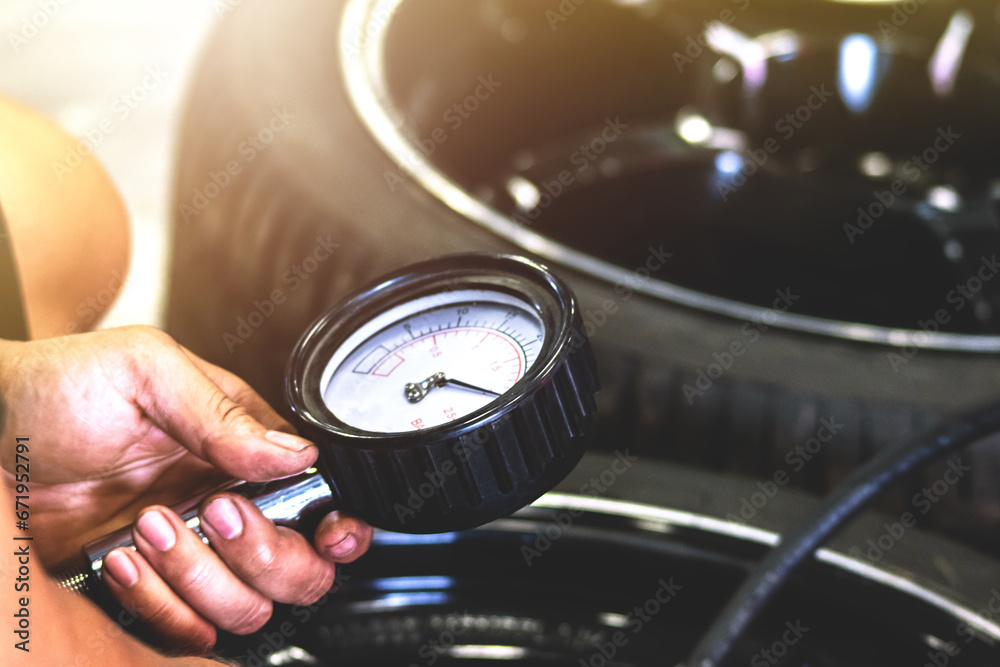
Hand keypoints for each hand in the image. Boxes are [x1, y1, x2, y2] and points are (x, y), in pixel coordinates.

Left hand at [0, 326, 372, 652]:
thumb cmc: (63, 387)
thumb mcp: (147, 372)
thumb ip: (225, 416)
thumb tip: (298, 455)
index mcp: (245, 447)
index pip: (322, 497)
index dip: (337, 526)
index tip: (328, 535)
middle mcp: (229, 503)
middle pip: (298, 567)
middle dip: (263, 553)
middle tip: (212, 512)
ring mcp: (192, 549)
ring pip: (245, 606)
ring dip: (198, 574)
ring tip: (148, 525)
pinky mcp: (151, 586)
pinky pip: (182, 625)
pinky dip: (154, 601)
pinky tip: (120, 555)